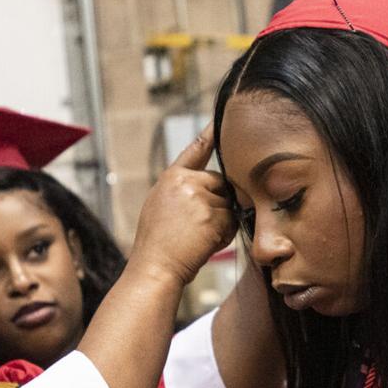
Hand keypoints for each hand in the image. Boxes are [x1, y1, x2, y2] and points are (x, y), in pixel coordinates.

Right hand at [131, 126, 234, 287]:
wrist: (154, 267)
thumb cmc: (158, 246)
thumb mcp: (161, 207)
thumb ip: (184, 192)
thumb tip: (215, 190)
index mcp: (171, 178)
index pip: (195, 151)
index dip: (210, 135)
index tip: (222, 119)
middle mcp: (185, 182)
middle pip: (220, 183)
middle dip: (218, 202)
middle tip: (196, 227)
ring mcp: (199, 197)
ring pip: (228, 204)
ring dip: (221, 222)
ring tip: (196, 238)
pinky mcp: (213, 214)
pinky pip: (232, 221)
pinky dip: (224, 235)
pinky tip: (203, 243)